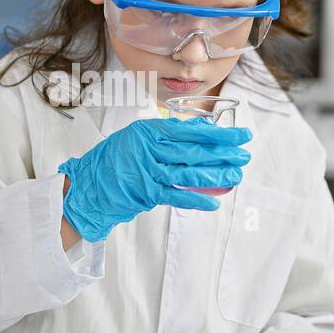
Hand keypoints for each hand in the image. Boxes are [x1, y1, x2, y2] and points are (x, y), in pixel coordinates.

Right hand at [57, 117, 250, 242]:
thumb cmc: (114, 160)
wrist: (89, 185)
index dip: (218, 134)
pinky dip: (196, 200)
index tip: (240, 135)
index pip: (191, 131)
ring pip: (190, 174)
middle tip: (245, 154)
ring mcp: (148, 172)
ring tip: (236, 176)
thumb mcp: (137, 137)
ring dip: (216, 176)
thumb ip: (164, 135)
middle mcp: (149, 149)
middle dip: (224, 153)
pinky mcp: (146, 194)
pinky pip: (177, 196)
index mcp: (149, 131)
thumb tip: (199, 133)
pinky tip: (214, 202)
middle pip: (195, 151)